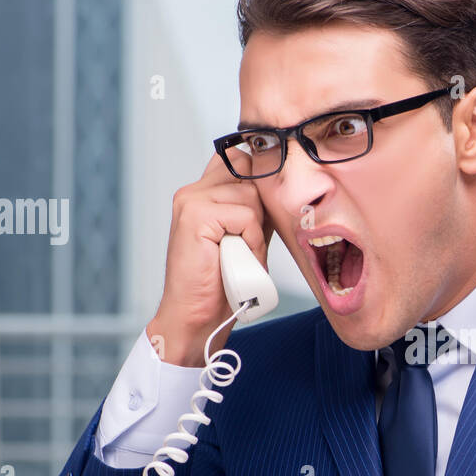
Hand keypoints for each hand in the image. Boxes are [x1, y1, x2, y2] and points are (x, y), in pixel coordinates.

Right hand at [148, 152, 273, 366]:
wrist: (197, 315)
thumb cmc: (221, 282)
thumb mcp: (246, 236)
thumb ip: (257, 211)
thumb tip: (283, 189)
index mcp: (202, 192)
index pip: (240, 159)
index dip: (259, 183)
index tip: (261, 217)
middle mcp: (194, 191)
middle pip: (250, 172)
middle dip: (261, 208)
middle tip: (249, 242)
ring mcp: (191, 200)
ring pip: (251, 195)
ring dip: (257, 230)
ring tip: (243, 254)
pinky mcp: (196, 215)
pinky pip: (245, 216)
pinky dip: (252, 240)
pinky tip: (239, 257)